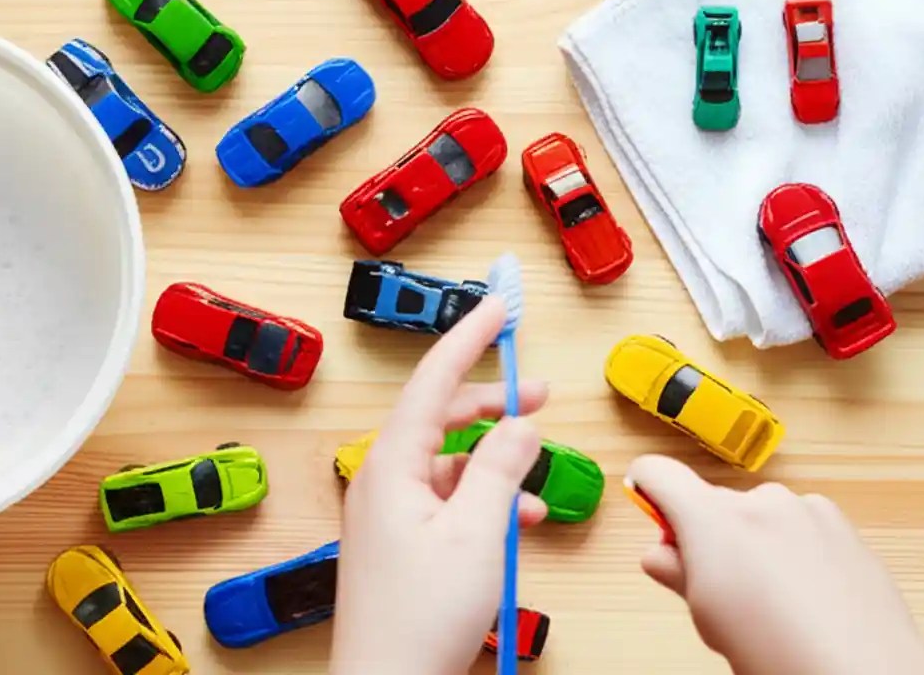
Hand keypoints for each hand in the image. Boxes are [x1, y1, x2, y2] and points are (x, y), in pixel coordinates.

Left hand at [330, 297, 548, 674]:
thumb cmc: (419, 617)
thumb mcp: (476, 533)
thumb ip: (501, 471)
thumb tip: (518, 423)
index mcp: (391, 466)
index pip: (431, 382)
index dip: (467, 339)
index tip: (496, 306)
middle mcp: (384, 482)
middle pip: (441, 420)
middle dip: (491, 404)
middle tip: (538, 391)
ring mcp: (390, 514)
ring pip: (450, 465)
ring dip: (497, 463)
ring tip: (539, 468)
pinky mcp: (401, 543)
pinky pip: (447, 503)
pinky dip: (485, 502)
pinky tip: (521, 520)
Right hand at [629, 455, 923, 674]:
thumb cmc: (784, 654)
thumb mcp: (707, 618)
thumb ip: (676, 572)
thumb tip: (659, 555)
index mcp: (715, 519)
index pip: (659, 472)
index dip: (646, 490)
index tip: (649, 509)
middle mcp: (762, 502)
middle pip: (711, 501)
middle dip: (706, 535)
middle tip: (713, 588)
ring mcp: (807, 511)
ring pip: (758, 515)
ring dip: (752, 543)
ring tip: (766, 602)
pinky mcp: (843, 527)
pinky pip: (800, 525)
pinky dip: (791, 549)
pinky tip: (800, 597)